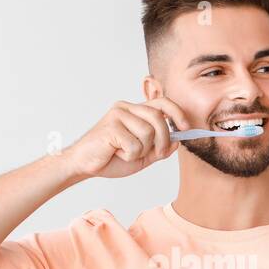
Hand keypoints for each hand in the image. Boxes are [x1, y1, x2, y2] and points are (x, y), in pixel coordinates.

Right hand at [63, 98, 187, 179]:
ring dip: (141, 150)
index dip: (177, 113)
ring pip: (147, 133)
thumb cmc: (109, 159)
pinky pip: (133, 144)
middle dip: (162, 140)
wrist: (83, 166)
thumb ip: (158, 148)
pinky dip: (128, 155)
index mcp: (134, 110)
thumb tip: (178, 142)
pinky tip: (115, 154)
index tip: (185, 127)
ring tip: (125, 153)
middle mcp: (126, 108)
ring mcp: (118, 115)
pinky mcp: (110, 126)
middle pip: (158, 119)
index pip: (162, 103)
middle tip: (156, 153)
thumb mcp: (140, 156)